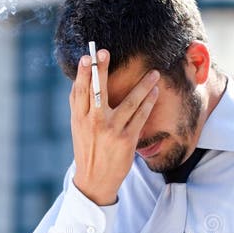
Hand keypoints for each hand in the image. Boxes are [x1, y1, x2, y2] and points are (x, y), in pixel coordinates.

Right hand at [70, 49, 159, 204]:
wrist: (95, 181)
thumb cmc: (88, 149)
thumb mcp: (78, 128)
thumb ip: (81, 106)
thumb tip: (84, 78)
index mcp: (79, 118)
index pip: (79, 92)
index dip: (83, 74)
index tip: (87, 57)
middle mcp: (94, 123)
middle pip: (98, 92)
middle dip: (101, 71)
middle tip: (104, 52)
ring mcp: (111, 131)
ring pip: (129, 102)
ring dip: (143, 85)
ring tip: (154, 73)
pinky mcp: (127, 140)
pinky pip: (140, 117)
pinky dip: (148, 102)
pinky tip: (155, 92)